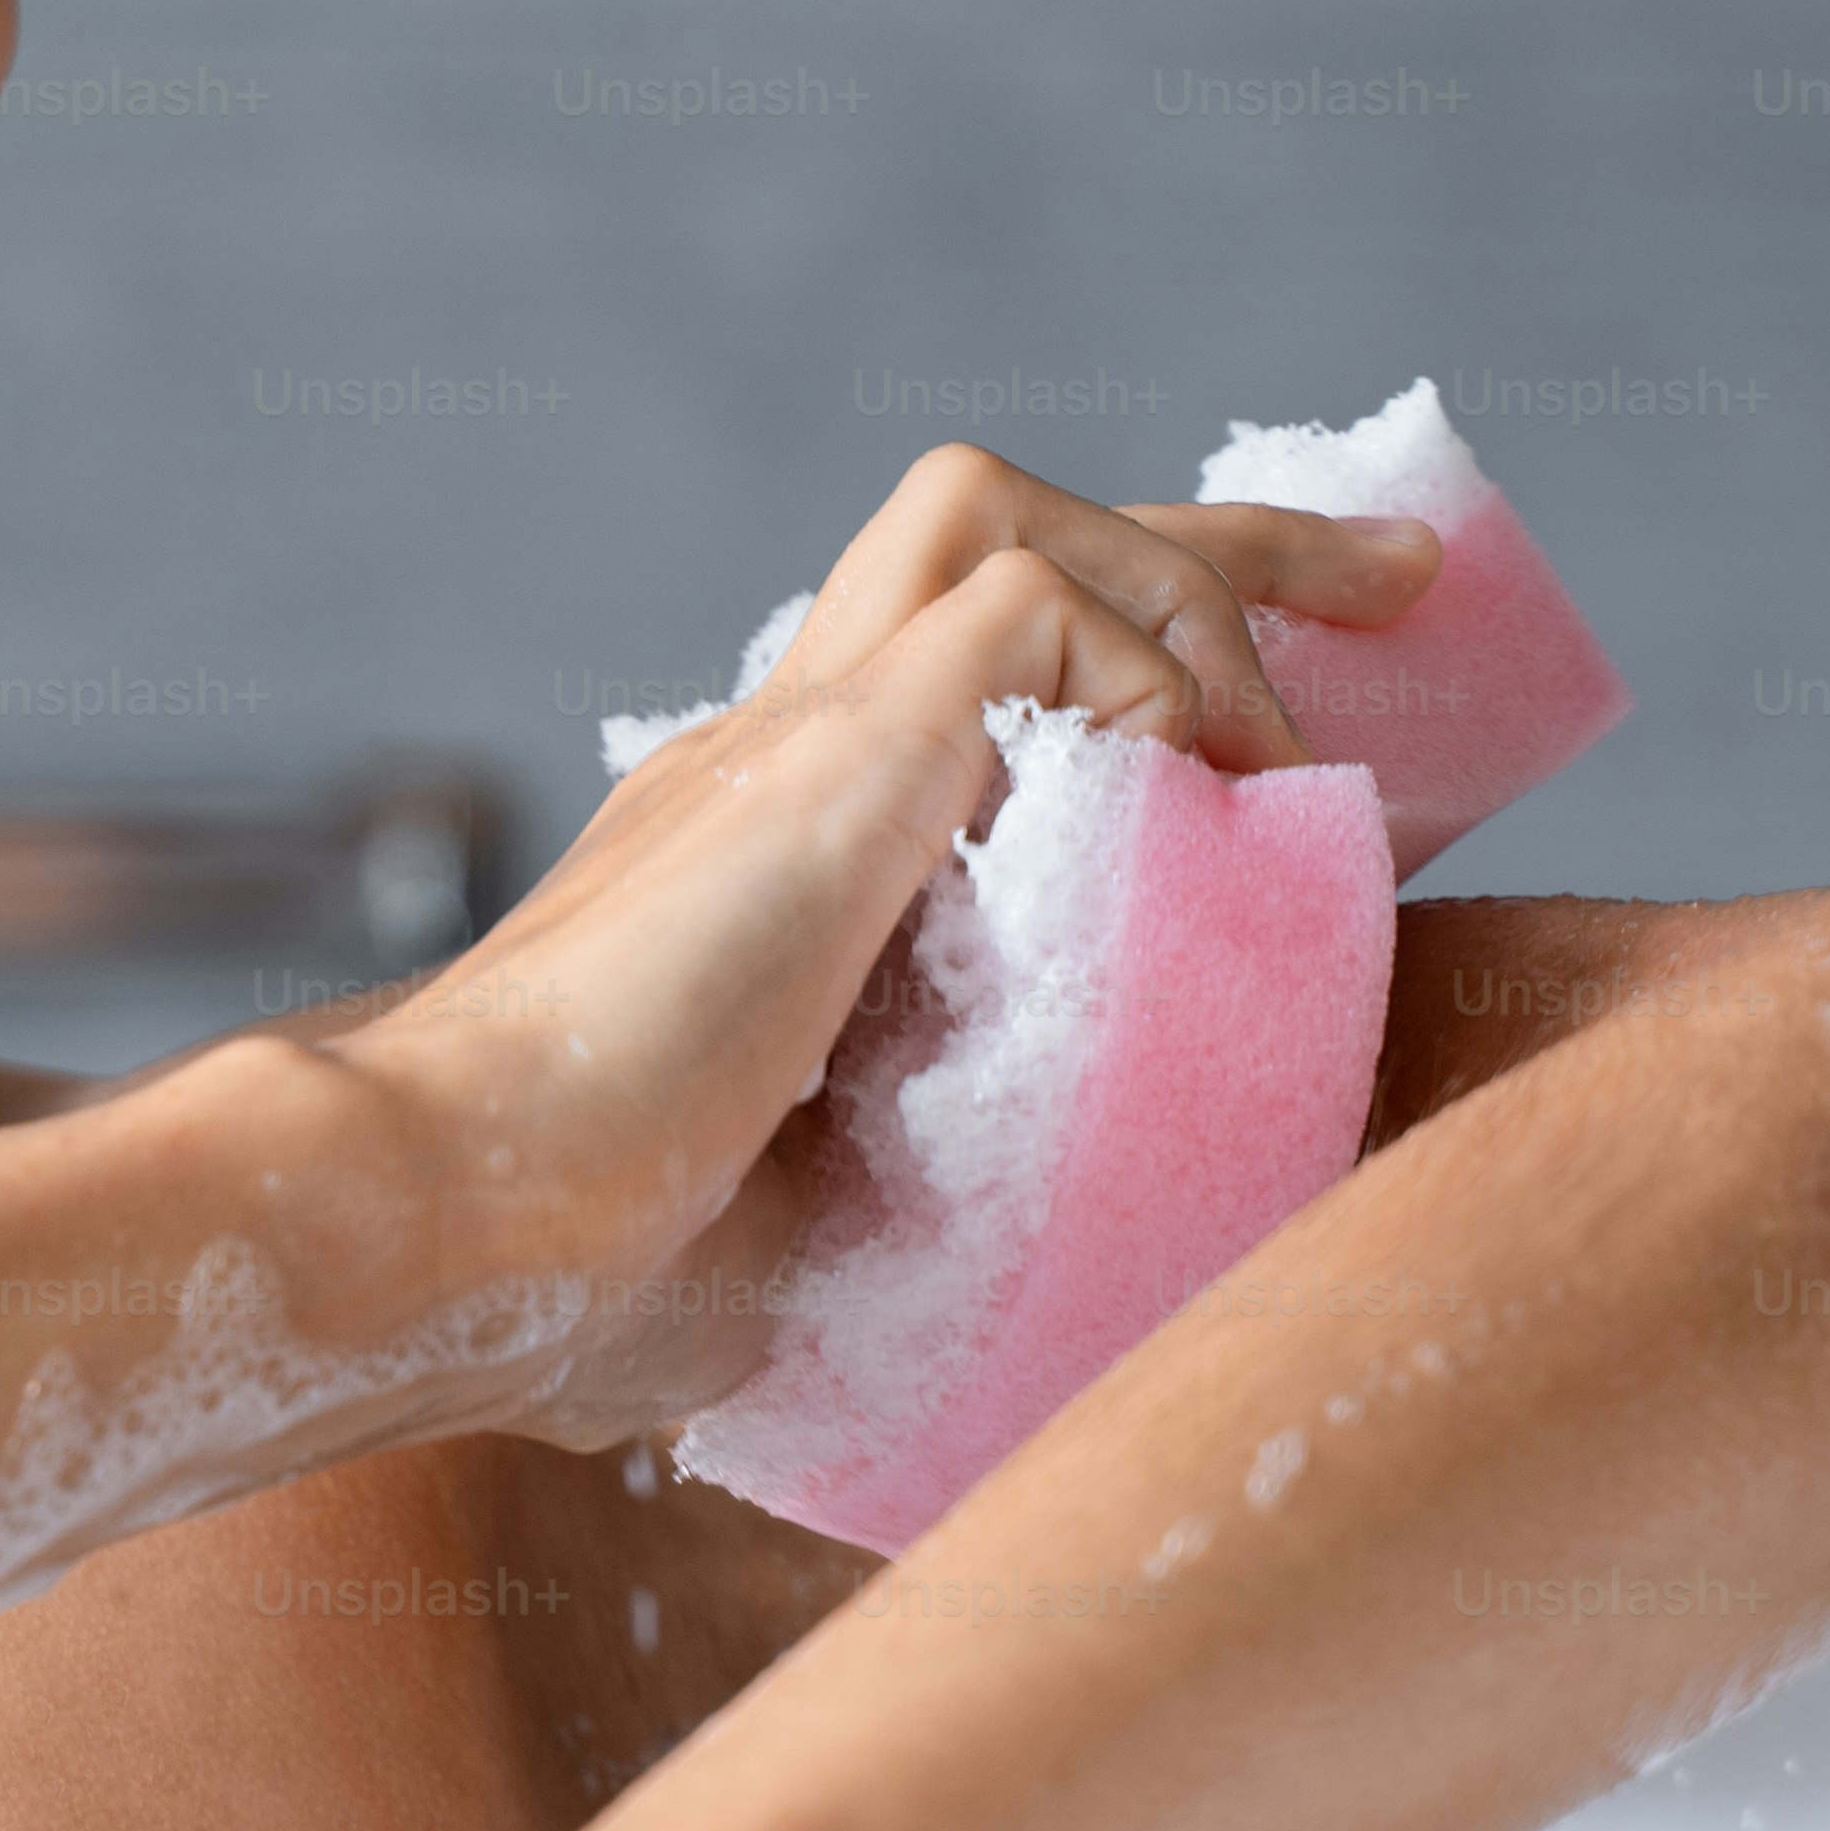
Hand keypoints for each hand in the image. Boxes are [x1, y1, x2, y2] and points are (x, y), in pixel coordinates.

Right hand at [328, 446, 1439, 1448]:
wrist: (434, 1223)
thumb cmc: (565, 1287)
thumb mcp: (807, 1242)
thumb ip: (911, 1224)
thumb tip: (1045, 1311)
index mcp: (761, 869)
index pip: (961, 702)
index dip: (1128, 694)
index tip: (1267, 761)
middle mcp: (770, 767)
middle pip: (988, 540)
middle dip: (1218, 548)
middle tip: (1396, 587)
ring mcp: (788, 745)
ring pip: (999, 518)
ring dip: (1180, 596)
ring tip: (1279, 743)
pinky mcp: (825, 754)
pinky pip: (1029, 607)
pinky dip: (1138, 681)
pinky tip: (1174, 812)